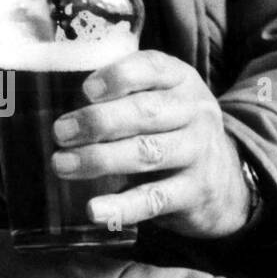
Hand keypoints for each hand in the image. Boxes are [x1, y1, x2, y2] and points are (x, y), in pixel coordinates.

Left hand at [49, 50, 251, 238]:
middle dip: (98, 122)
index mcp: (178, 79)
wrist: (228, 178)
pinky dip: (123, 206)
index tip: (85, 90)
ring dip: (100, 159)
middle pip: (146, 112)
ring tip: (62, 164)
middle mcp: (194, 111)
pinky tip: (94, 209)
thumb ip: (118, 93)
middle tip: (60, 132)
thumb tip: (48, 100)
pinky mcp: (195, 192)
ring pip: (147, 153)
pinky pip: (155, 198)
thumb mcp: (157, 97)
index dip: (118, 77)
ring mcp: (198, 152)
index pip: (152, 67)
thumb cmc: (170, 126)